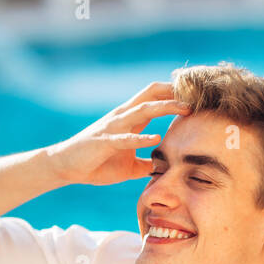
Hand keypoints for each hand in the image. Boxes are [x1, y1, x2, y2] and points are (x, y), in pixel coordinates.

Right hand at [46, 82, 189, 185]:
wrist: (67, 167)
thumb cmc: (98, 163)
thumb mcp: (130, 165)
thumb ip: (148, 163)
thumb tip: (166, 169)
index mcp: (130, 120)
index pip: (154, 99)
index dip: (174, 94)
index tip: (196, 95)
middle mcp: (123, 117)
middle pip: (151, 95)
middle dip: (173, 93)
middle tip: (196, 94)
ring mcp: (113, 127)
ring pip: (142, 110)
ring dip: (164, 107)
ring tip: (184, 108)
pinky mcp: (104, 141)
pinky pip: (125, 138)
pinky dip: (141, 138)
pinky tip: (156, 138)